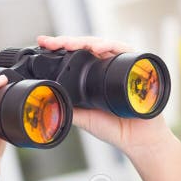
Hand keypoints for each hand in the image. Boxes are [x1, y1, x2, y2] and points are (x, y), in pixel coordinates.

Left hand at [36, 35, 172, 156]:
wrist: (137, 139)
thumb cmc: (114, 129)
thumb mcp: (84, 118)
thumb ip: (68, 108)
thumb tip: (48, 100)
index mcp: (93, 76)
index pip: (75, 56)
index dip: (60, 48)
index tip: (43, 43)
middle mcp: (106, 66)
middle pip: (86, 46)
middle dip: (66, 41)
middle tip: (49, 42)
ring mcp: (120, 64)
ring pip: (101, 44)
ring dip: (84, 42)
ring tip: (70, 44)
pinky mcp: (135, 64)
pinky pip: (122, 49)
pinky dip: (109, 46)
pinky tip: (97, 48)